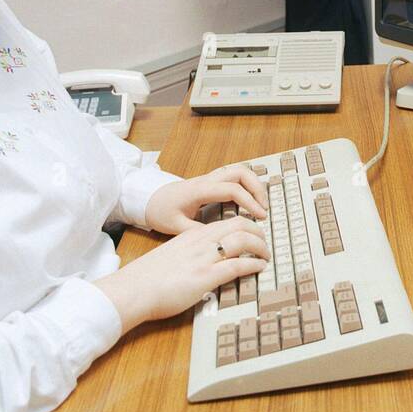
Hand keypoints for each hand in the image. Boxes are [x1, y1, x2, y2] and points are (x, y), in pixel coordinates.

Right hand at [96, 218, 269, 328]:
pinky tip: (259, 268)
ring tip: (266, 255)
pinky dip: (254, 264)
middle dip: (258, 232)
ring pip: (243, 239)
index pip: (227, 221)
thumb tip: (203, 262)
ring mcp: (205, 258)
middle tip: (265, 243)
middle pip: (240, 224)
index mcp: (192, 235)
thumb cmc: (147, 279)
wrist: (132, 290)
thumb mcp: (172, 256)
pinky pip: (239, 264)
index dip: (245, 225)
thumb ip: (190, 254)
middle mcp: (201, 241)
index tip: (253, 233)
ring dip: (260, 246)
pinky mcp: (206, 277)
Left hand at [143, 164, 267, 233]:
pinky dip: (246, 184)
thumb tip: (220, 241)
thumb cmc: (161, 211)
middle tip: (264, 208)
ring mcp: (209, 178)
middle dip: (257, 188)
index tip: (260, 216)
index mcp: (199, 190)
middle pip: (240, 171)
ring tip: (260, 204)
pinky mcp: (210, 181)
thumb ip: (199, 233)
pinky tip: (249, 200)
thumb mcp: (176, 227)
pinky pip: (233, 176)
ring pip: (239, 170)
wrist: (148, 198)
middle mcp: (207, 180)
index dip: (250, 201)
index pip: (232, 189)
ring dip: (253, 184)